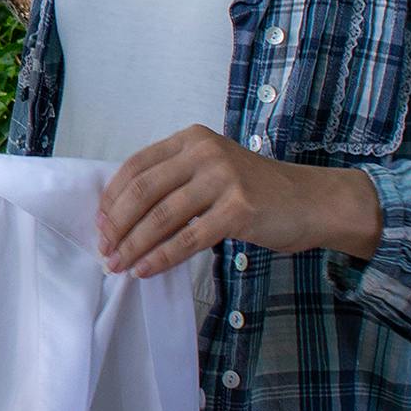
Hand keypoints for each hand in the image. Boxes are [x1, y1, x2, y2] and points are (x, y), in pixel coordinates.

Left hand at [96, 125, 384, 276]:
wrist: (312, 202)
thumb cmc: (257, 191)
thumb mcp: (212, 171)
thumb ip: (175, 182)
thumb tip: (122, 217)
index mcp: (192, 139)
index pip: (136, 166)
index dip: (112, 199)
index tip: (98, 225)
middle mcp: (204, 152)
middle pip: (143, 192)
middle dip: (117, 226)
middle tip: (104, 250)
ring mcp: (223, 179)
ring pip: (161, 218)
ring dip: (134, 246)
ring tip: (119, 266)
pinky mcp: (238, 209)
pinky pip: (188, 239)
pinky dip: (161, 258)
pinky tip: (146, 271)